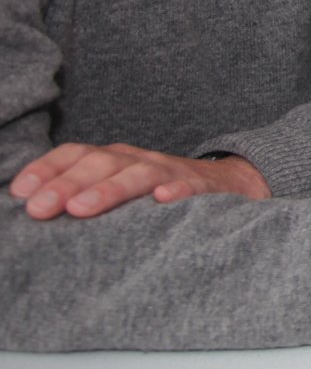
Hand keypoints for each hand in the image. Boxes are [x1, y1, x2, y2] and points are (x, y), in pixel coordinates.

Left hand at [8, 142, 269, 219]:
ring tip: (82, 208)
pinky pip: (191, 186)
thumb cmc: (160, 192)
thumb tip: (31, 214)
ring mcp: (171, 171)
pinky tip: (163, 199)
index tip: (19, 192)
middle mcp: (138, 159)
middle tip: (40, 209)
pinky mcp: (204, 187)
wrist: (231, 183)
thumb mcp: (120, 187)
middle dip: (67, 184)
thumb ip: (84, 195)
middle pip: (100, 163)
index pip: (76, 153)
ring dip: (108, 189)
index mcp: (114, 158)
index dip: (47, 168)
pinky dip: (178, 191)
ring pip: (138, 174)